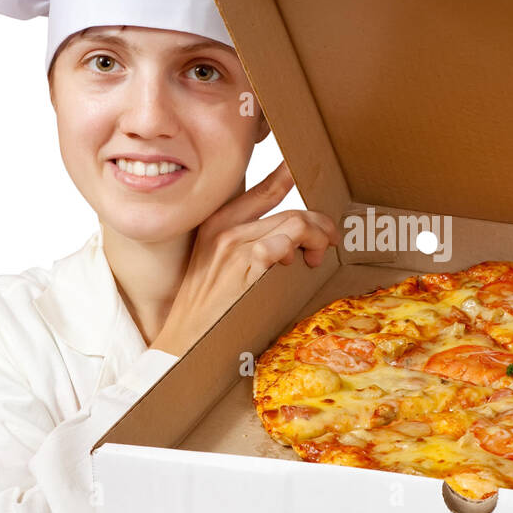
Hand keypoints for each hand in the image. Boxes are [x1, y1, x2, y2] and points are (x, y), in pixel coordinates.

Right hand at [150, 162, 339, 357]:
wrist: (183, 339)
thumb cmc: (206, 307)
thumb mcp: (216, 264)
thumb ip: (247, 244)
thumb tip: (289, 238)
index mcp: (217, 222)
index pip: (264, 189)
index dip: (290, 176)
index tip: (308, 173)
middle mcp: (224, 228)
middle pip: (290, 210)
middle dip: (319, 224)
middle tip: (328, 241)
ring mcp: (233, 245)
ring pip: (295, 224)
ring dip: (316, 239)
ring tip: (317, 257)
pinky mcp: (244, 265)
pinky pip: (285, 244)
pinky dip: (298, 251)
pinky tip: (296, 267)